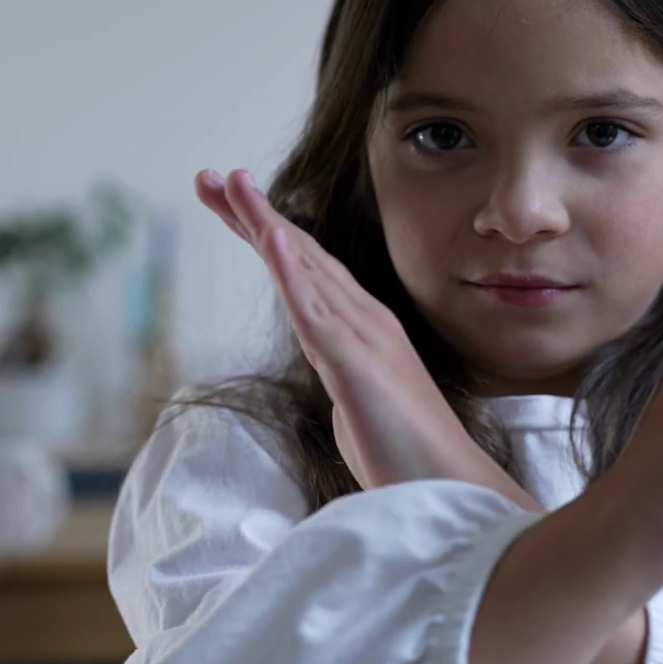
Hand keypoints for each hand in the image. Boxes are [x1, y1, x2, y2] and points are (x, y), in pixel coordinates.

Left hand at [195, 169, 533, 504]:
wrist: (451, 487)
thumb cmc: (410, 456)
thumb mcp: (362, 410)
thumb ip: (346, 382)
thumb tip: (336, 381)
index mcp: (362, 330)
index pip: (306, 270)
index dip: (266, 232)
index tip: (227, 201)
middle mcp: (364, 321)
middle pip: (300, 255)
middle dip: (253, 213)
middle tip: (211, 176)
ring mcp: (362, 339)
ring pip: (306, 269)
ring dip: (267, 224)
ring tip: (233, 184)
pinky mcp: (356, 365)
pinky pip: (316, 312)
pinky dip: (293, 272)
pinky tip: (270, 239)